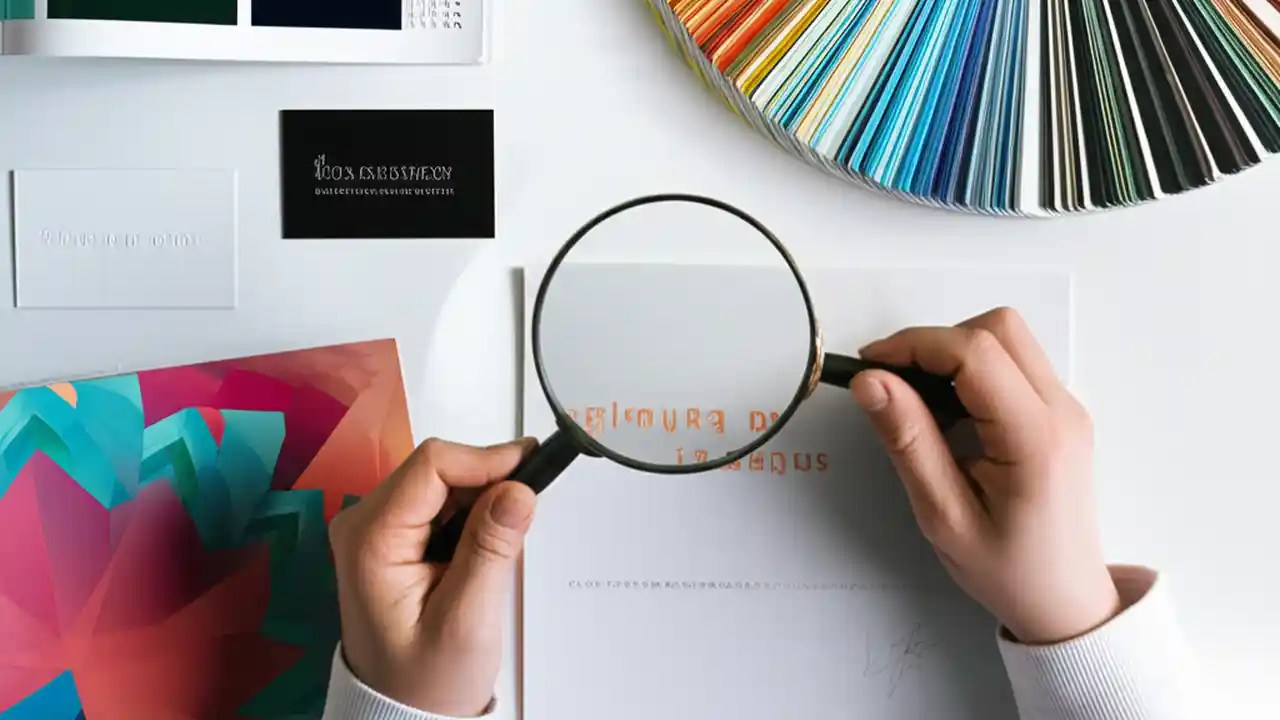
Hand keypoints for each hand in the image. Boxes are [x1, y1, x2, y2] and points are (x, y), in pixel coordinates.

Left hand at [328, 438, 537, 715]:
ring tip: (504, 539)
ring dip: (482, 496)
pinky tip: (486, 543)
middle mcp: (364, 523)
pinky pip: (440, 500)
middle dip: (488, 479)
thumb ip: (491, 550)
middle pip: (438, 466)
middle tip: (527, 510)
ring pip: (443, 480)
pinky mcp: (393, 535)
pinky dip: (472, 511)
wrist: (404, 710)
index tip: (533, 467)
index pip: (432, 465)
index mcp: (371, 539)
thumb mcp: (467, 620)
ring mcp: (377, 527)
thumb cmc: (427, 678)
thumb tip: (518, 490)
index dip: (487, 460)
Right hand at [850, 308, 1119, 644]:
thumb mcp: (943, 514)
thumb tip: (870, 381)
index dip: (915, 345)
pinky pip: (1014, 364)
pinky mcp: (1059, 413)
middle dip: (936, 342)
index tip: (870, 367)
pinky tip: (948, 413)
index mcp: (1036, 437)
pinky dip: (972, 371)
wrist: (1065, 603)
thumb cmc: (1007, 570)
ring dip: (955, 353)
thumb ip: (908, 440)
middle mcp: (1061, 410)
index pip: (974, 352)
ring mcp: (1066, 408)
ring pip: (1008, 338)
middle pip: (998, 328)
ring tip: (919, 401)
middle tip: (894, 382)